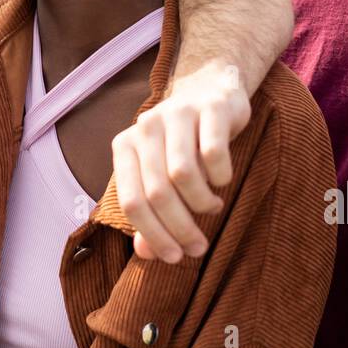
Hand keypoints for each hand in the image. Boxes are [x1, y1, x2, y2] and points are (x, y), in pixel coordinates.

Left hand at [111, 60, 249, 263]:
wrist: (211, 89)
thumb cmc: (183, 143)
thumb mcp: (160, 175)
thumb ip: (151, 212)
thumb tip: (146, 254)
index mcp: (125, 145)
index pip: (132, 201)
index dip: (153, 235)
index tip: (175, 258)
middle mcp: (146, 126)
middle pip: (158, 192)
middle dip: (181, 228)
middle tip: (199, 246)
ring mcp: (177, 113)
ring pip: (183, 175)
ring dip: (201, 203)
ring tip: (212, 207)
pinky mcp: (210, 108)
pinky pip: (214, 153)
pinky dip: (220, 177)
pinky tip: (222, 181)